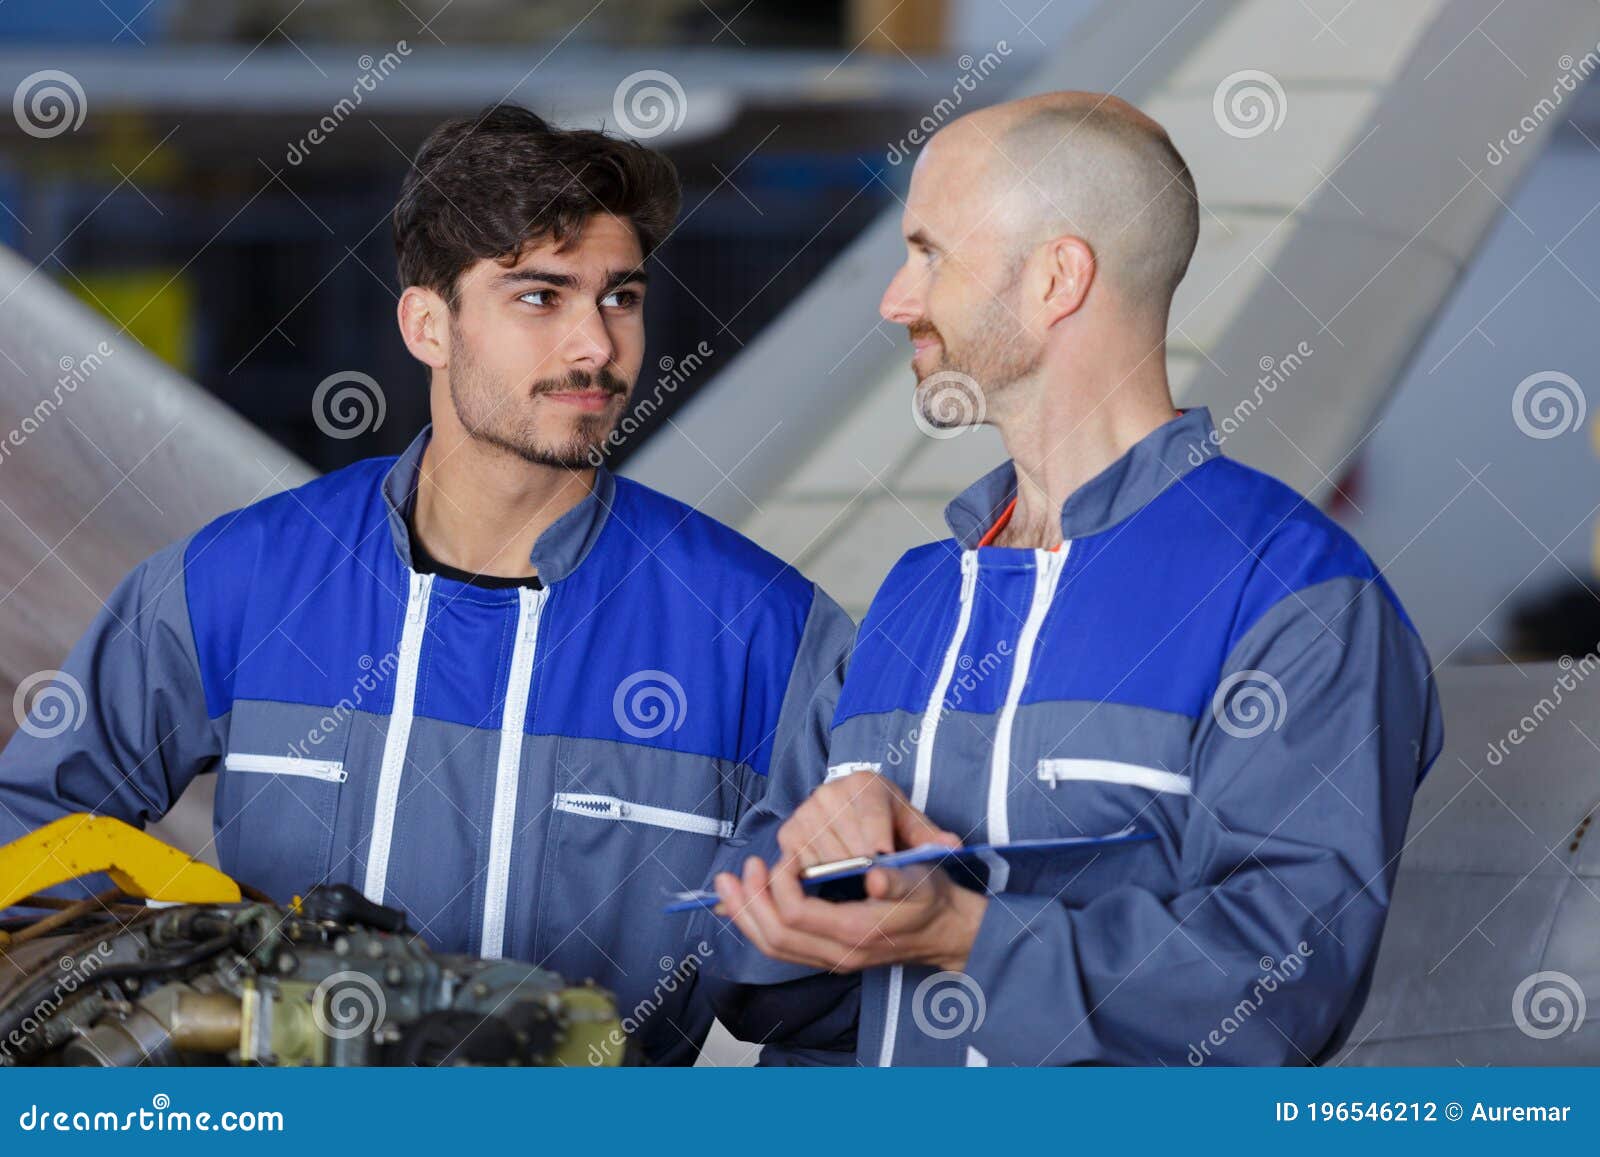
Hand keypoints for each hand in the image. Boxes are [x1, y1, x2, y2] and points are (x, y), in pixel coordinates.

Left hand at [713, 854, 986, 973]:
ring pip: (774, 947)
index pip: (797, 916)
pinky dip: (758, 925)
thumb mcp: (921, 881)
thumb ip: (897, 879)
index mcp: (856, 933)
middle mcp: (838, 954)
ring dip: (746, 915)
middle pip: (776, 938)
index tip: (783, 857)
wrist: (945, 931)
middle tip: (737, 870)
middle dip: (749, 904)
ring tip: (727, 886)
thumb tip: (875, 875)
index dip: (780, 885)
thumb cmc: (931, 899)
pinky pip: (782, 947)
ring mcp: (831, 959)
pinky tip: (746, 903)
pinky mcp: (828, 954)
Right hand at [774, 771, 959, 866]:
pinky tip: (835, 884)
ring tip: (858, 884)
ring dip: (841, 877)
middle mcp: (829, 792)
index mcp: (864, 784)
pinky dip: (818, 878)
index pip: (870, 817)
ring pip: (823, 857)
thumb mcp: (915, 830)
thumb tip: (951, 846)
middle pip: (845, 841)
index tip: (884, 862)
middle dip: (863, 868)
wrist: (863, 823)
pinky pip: (801, 865)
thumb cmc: (893, 828)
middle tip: (876, 884)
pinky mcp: (788, 833)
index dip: (878, 844)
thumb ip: (932, 838)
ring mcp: (805, 811)